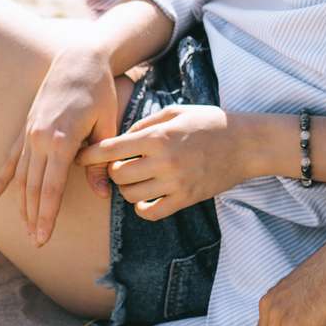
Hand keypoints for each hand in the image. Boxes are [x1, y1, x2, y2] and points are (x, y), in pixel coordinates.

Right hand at [0, 35, 125, 245]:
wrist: (80, 59)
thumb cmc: (100, 91)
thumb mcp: (107, 124)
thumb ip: (100, 161)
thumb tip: (102, 194)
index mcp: (61, 140)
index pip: (51, 188)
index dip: (48, 215)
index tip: (44, 237)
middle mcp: (39, 138)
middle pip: (34, 188)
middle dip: (34, 217)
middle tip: (37, 241)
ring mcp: (30, 132)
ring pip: (22, 176)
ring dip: (22, 203)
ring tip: (26, 227)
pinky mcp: (27, 127)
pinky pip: (11, 157)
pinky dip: (3, 177)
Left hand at [75, 103, 253, 218]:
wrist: (246, 144)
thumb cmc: (211, 122)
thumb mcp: (177, 112)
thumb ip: (145, 124)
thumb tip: (121, 138)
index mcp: (159, 137)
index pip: (111, 149)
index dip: (90, 154)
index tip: (80, 156)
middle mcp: (164, 161)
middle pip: (116, 175)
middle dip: (112, 170)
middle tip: (120, 164)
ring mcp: (175, 183)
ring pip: (130, 195)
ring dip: (127, 187)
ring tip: (136, 177)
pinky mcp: (185, 199)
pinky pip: (150, 212)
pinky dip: (141, 207)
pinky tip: (146, 196)